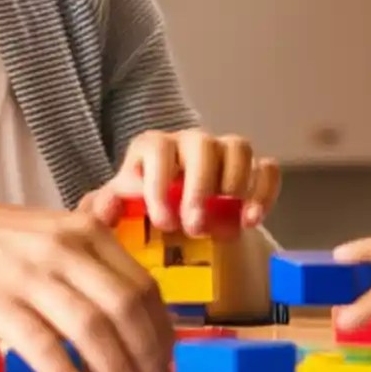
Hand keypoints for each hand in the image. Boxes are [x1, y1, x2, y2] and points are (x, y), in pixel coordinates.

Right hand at [0, 201, 174, 371]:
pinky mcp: (2, 305)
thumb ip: (99, 263)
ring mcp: (33, 277)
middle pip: (125, 309)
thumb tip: (146, 316)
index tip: (172, 362)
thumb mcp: (59, 233)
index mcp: (88, 232)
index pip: (143, 285)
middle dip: (150, 358)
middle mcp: (65, 250)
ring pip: (93, 331)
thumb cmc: (6, 245)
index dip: (163, 329)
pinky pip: (46, 350)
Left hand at [79, 129, 280, 236]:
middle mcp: (189, 143)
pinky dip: (264, 191)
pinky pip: (266, 167)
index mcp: (153, 148)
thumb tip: (105, 208)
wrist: (174, 228)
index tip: (163, 221)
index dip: (160, 183)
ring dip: (234, 184)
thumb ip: (103, 208)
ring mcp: (223, 154)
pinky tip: (252, 220)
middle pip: (202, 145)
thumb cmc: (142, 215)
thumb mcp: (116, 212)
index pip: (157, 148)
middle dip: (200, 188)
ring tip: (226, 221)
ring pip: (238, 147)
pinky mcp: (251, 171)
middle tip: (194, 227)